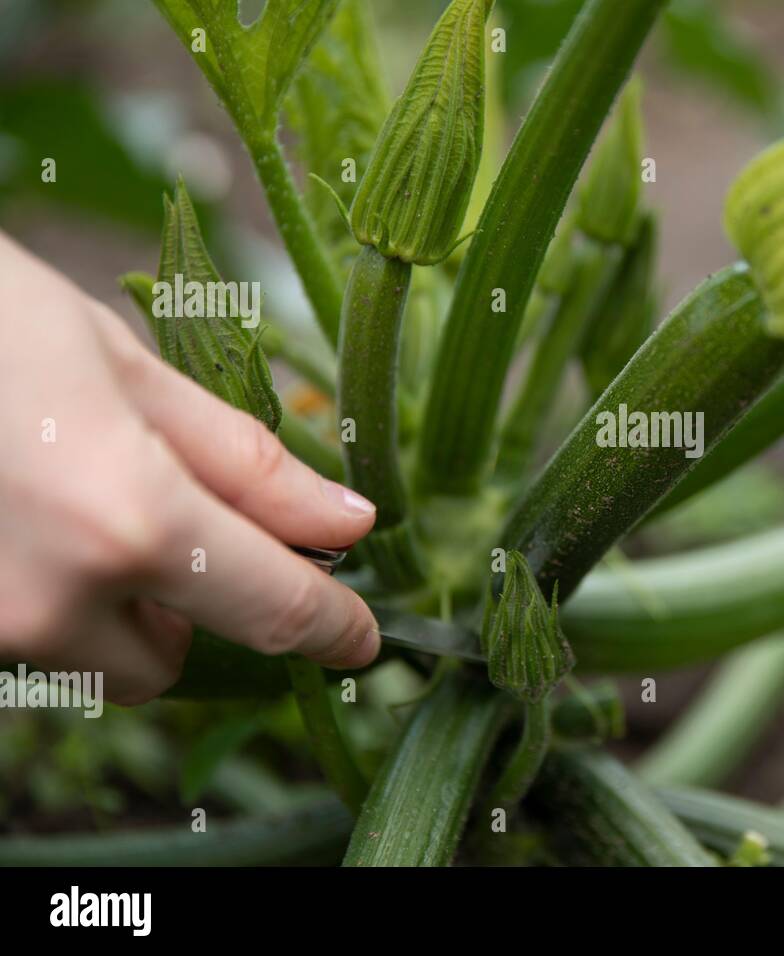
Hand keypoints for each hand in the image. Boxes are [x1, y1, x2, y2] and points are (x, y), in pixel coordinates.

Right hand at [0, 234, 379, 704]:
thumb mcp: (129, 372)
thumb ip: (248, 465)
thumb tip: (349, 523)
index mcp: (127, 520)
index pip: (273, 608)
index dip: (331, 626)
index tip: (360, 635)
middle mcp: (51, 600)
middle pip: (169, 663)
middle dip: (190, 608)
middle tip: (168, 514)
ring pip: (92, 662)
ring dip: (114, 609)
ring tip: (73, 498)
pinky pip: (29, 642)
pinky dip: (50, 597)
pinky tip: (26, 514)